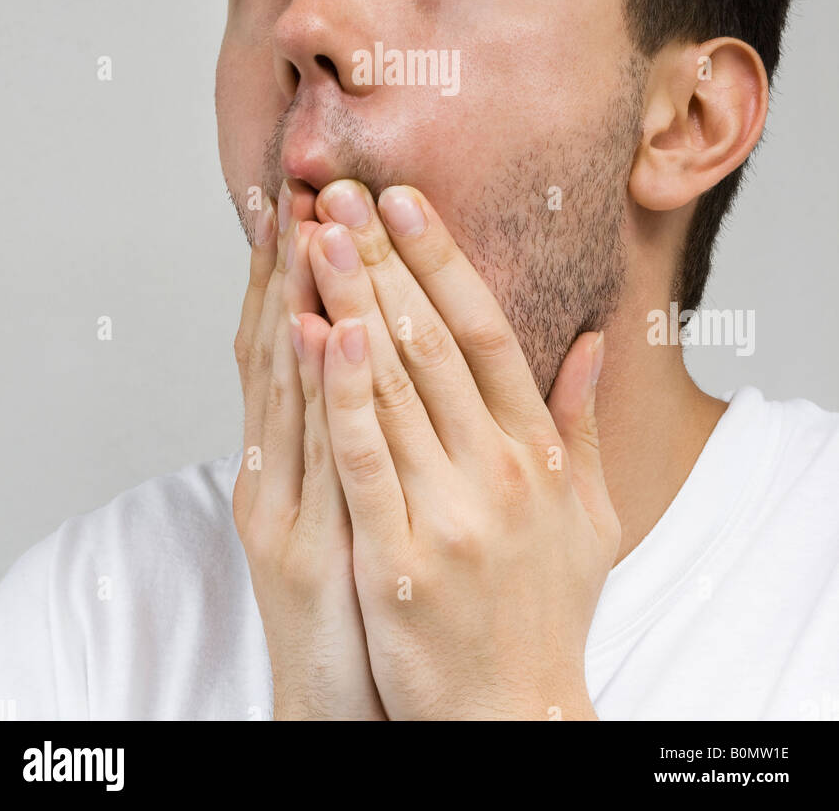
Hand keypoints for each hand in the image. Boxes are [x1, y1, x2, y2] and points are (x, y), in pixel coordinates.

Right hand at [231, 178, 386, 720]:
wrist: (357, 713)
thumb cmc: (379, 602)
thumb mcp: (368, 505)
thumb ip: (380, 429)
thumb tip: (383, 354)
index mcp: (300, 453)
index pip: (298, 338)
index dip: (301, 266)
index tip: (314, 196)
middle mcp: (280, 468)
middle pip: (284, 344)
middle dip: (296, 260)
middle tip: (302, 182)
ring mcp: (288, 505)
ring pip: (287, 384)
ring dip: (297, 296)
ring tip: (306, 222)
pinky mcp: (305, 545)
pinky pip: (319, 454)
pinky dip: (321, 388)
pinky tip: (325, 328)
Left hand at [307, 180, 619, 720]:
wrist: (513, 716)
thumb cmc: (545, 612)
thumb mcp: (590, 516)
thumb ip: (581, 422)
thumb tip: (592, 340)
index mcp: (537, 451)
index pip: (485, 330)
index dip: (442, 258)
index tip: (404, 199)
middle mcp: (499, 469)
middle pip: (430, 340)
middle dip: (381, 257)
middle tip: (342, 190)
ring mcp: (450, 512)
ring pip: (391, 383)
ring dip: (350, 300)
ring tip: (316, 234)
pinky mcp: (399, 559)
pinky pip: (363, 460)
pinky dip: (338, 392)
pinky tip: (314, 332)